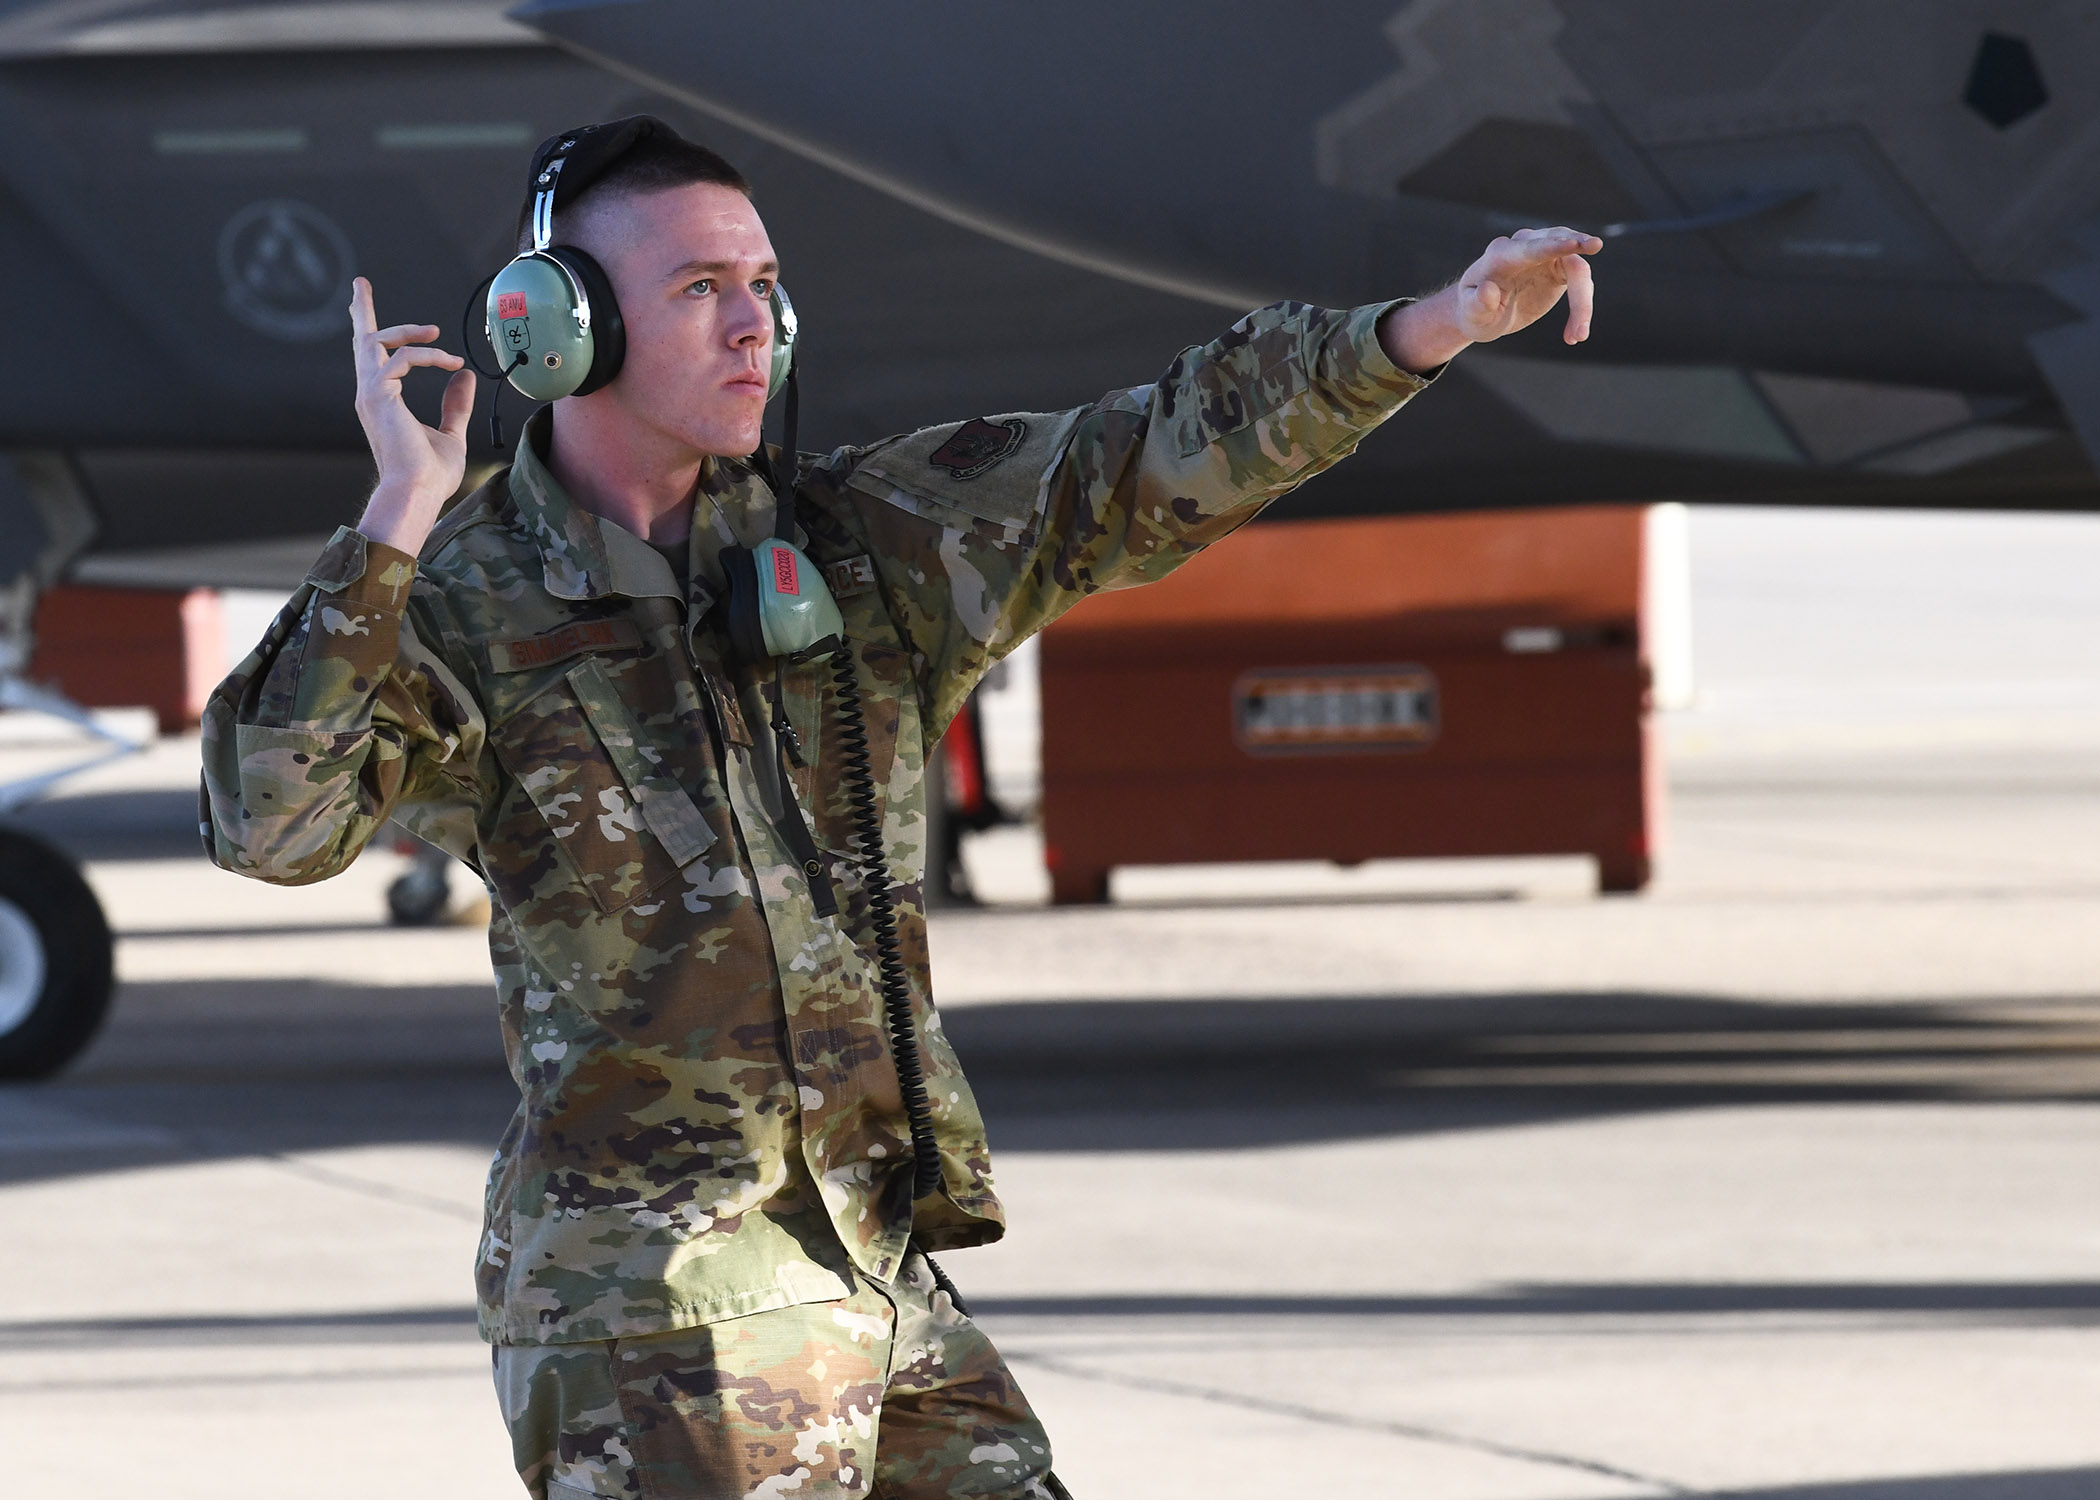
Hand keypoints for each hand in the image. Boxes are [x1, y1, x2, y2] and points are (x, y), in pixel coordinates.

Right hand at [349, 276, 475, 553]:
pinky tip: (450, 363)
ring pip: (376, 342)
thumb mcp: (450, 433)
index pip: (374, 360)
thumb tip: (463, 376)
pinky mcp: (378, 395)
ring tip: (438, 335)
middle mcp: (370, 394)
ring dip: (408, 332)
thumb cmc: (430, 474)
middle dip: (362, 311)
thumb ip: (455, 404)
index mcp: (381, 401)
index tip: (368, 306)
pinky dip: (427, 355)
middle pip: (361, 342)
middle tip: (361, 284)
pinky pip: (401, 359)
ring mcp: (370, 393)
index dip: (373, 331)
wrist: (417, 494)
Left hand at [1378, 227, 1601, 372]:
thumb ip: (1477, 303)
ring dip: (1583, 301)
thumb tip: (1487, 290)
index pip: (1530, 247)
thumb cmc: (1473, 311)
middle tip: (1596, 245)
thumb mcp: (1471, 313)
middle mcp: (1525, 247)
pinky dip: (1581, 309)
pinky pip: (1579, 282)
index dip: (1551, 246)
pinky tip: (1573, 336)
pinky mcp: (1558, 269)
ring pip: (1576, 266)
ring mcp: (1545, 256)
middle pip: (1558, 242)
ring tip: (1579, 336)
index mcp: (1502, 254)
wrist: (1483, 313)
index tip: (1573, 243)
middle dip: (1577, 243)